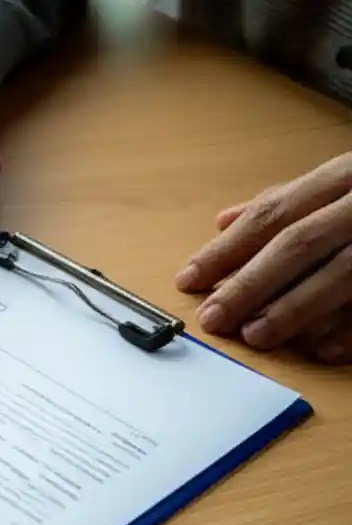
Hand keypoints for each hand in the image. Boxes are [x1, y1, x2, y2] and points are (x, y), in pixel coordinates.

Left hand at [176, 152, 351, 363]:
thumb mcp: (343, 179)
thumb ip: (287, 199)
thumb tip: (222, 220)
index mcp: (345, 175)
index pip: (273, 213)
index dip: (228, 248)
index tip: (189, 280)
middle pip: (301, 243)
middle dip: (252, 282)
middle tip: (215, 317)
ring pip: (345, 273)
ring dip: (297, 308)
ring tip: (257, 336)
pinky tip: (325, 350)